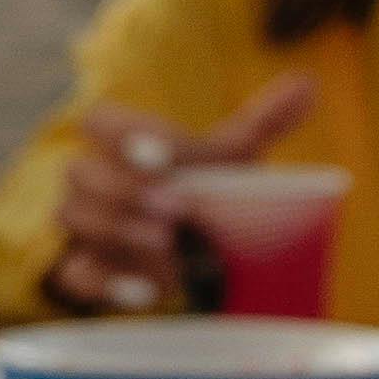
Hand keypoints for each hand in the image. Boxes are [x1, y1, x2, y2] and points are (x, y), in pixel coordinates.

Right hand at [49, 76, 316, 314]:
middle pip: (78, 171)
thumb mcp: (227, 159)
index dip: (126, 134)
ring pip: (71, 217)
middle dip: (123, 190)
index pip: (100, 121)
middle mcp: (92, 178)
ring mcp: (84, 225)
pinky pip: (75, 274)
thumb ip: (260, 123)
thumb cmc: (199, 187)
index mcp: (121, 140)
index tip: (166, 157)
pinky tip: (148, 292)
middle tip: (176, 209)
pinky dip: (107, 282)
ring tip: (169, 246)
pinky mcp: (86, 269)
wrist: (171, 242)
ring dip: (118, 231)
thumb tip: (307, 85)